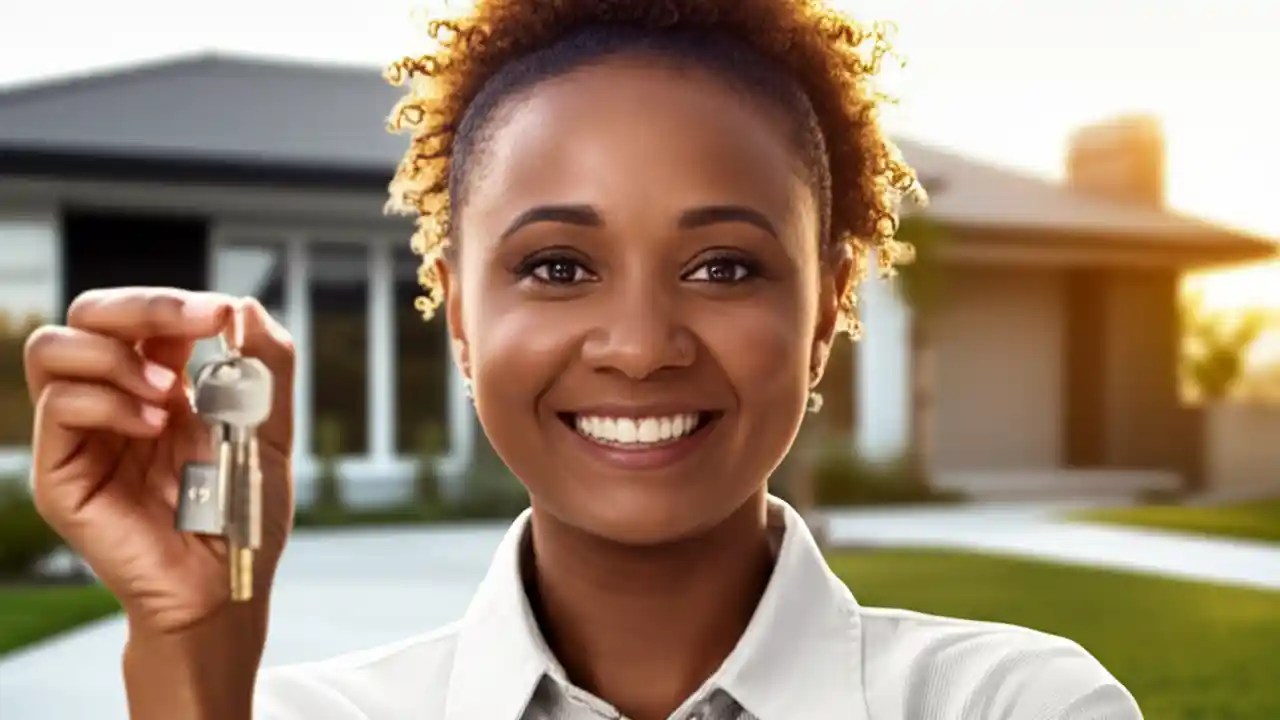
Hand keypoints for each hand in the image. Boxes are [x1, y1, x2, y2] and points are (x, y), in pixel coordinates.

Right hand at [24, 288, 295, 634]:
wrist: (225, 583)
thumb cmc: (243, 513)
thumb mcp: (270, 429)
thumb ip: (267, 366)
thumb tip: (245, 305)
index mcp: (160, 383)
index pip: (140, 316)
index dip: (174, 303)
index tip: (219, 314)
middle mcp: (113, 400)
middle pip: (88, 316)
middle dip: (142, 306)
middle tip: (193, 323)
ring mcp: (82, 434)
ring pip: (53, 348)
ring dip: (117, 356)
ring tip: (168, 394)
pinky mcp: (61, 472)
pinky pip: (58, 406)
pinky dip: (108, 401)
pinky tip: (152, 427)